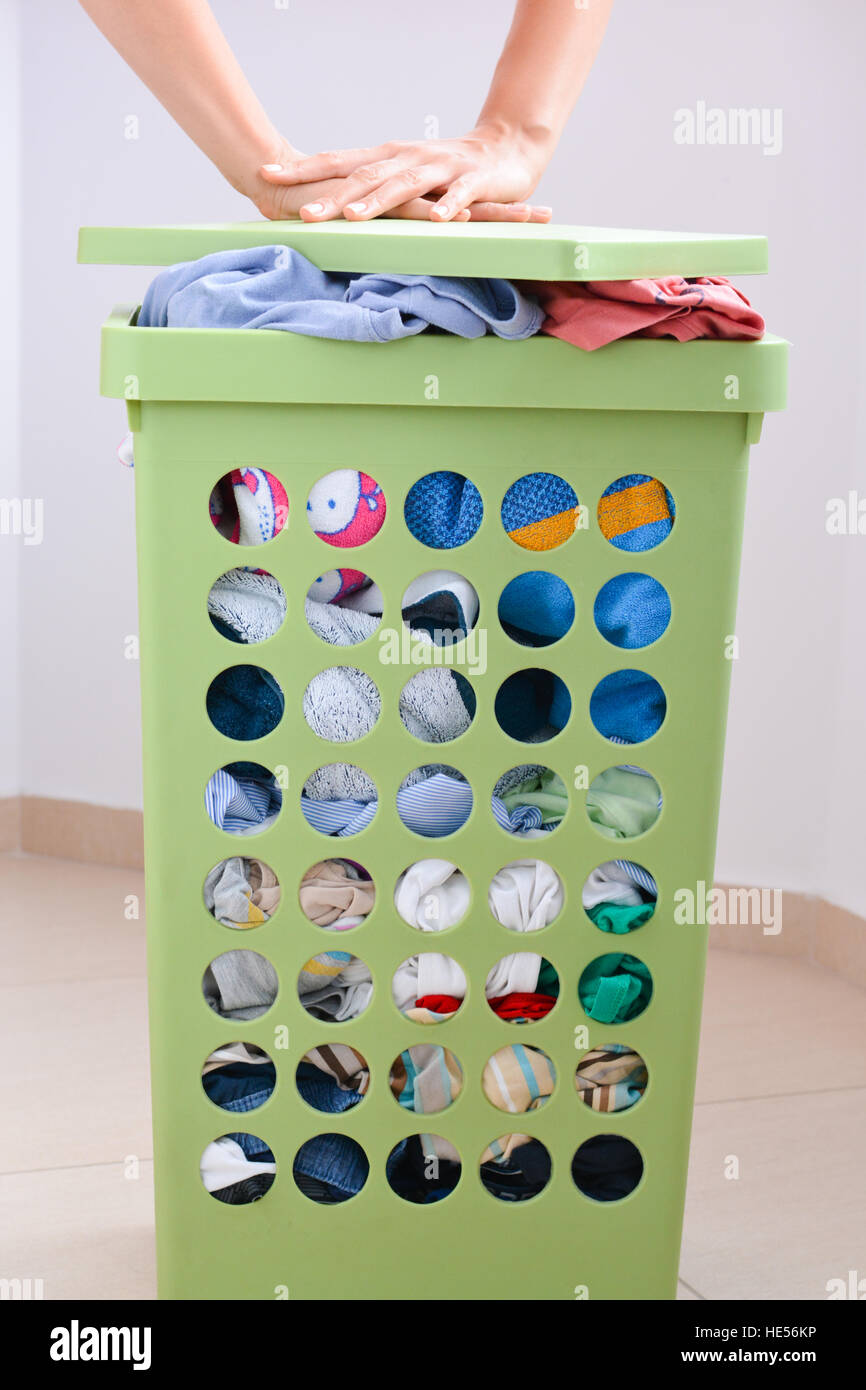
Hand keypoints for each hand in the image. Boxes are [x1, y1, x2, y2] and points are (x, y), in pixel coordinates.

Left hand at [257, 125, 552, 222]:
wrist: (507, 149)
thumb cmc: (448, 170)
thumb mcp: (403, 177)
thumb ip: (371, 190)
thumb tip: (326, 207)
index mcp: (387, 157)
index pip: (337, 161)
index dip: (302, 169)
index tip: (267, 175)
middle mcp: (408, 157)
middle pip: (364, 176)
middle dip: (332, 195)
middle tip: (303, 212)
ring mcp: (441, 168)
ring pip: (405, 185)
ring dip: (378, 202)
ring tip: (354, 218)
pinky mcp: (473, 181)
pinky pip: (460, 196)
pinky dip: (448, 209)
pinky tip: (435, 221)